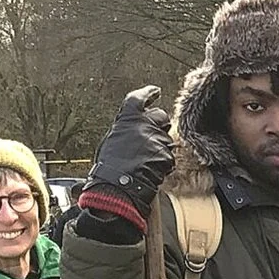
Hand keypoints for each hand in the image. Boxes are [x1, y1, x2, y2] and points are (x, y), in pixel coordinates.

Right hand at [75, 86, 173, 236]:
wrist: (117, 187)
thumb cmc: (110, 168)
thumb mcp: (113, 140)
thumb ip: (127, 130)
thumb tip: (136, 128)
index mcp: (126, 120)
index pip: (139, 99)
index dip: (148, 94)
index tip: (155, 91)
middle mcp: (142, 125)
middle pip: (161, 116)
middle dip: (159, 125)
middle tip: (152, 139)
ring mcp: (155, 139)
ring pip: (167, 138)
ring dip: (161, 147)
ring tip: (146, 161)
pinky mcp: (164, 154)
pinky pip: (169, 155)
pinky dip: (163, 163)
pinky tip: (151, 170)